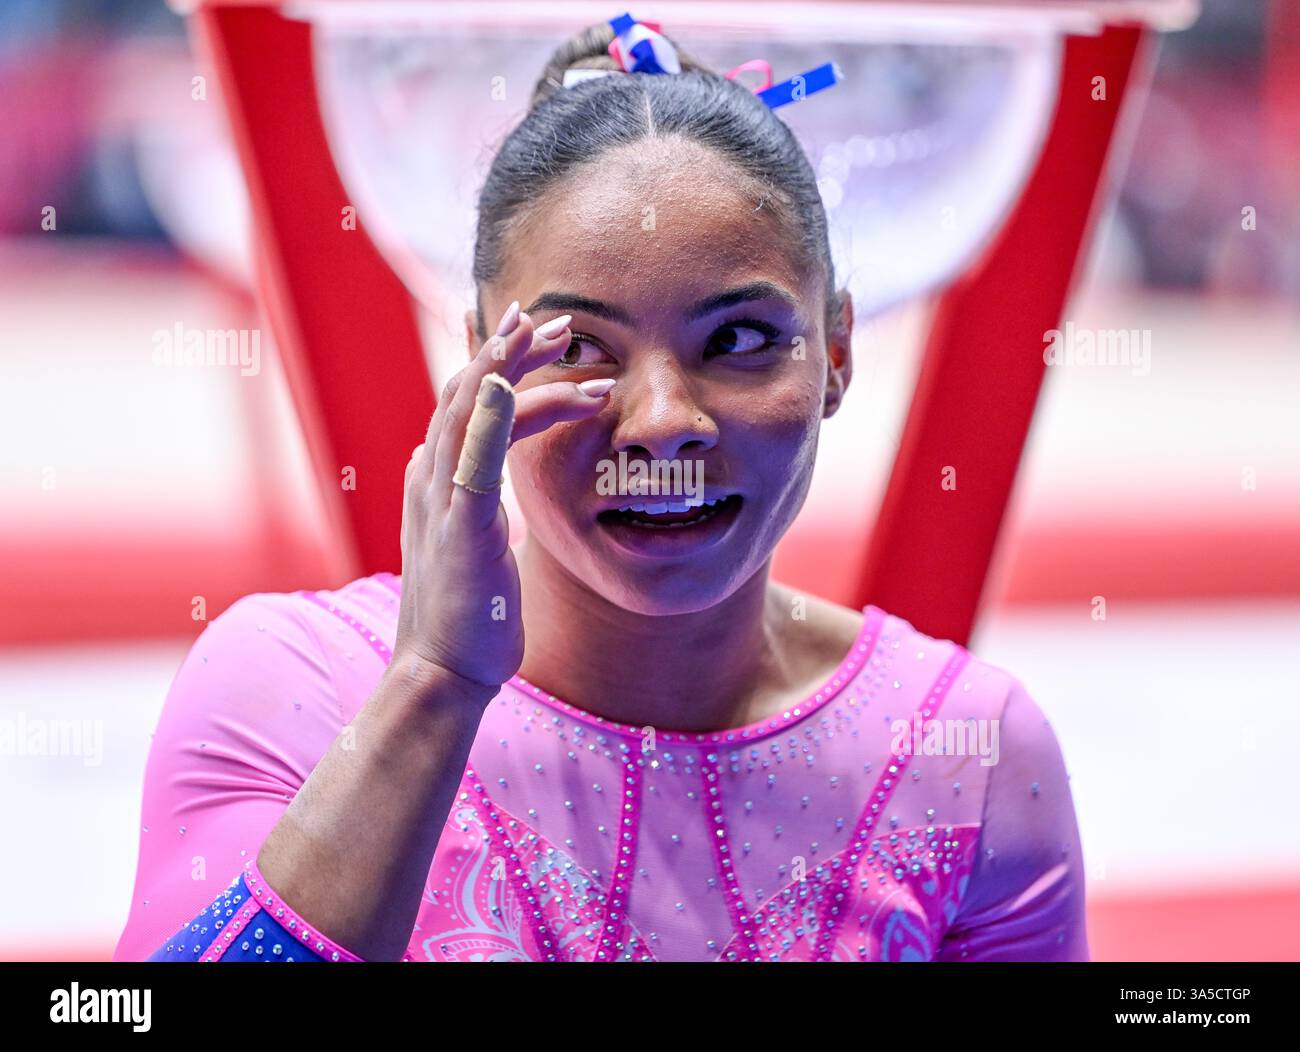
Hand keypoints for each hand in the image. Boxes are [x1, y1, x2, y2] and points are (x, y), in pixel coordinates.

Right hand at [392, 301, 614, 695]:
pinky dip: (488, 413)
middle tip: (562, 323)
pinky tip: (509, 381)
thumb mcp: (473, 546)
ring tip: (560, 339)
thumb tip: (482, 488)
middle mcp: (431, 477)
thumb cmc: (466, 616)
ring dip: (513, 366)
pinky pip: (472, 458)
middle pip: (468, 390)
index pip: (465, 401)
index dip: (498, 359)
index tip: (537, 330)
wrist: (442, 671)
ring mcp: (441, 499)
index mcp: (437, 480)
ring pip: (469, 409)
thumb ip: (475, 507)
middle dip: (513, 348)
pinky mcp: (459, 526)